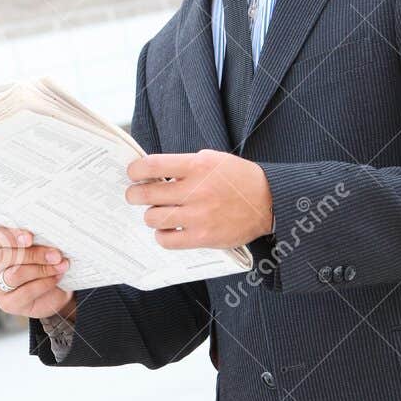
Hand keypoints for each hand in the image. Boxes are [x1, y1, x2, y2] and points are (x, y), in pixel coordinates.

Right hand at [0, 228, 73, 319]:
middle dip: (33, 255)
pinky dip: (45, 283)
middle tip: (56, 255)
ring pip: (15, 275)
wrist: (53, 290)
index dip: (13, 236)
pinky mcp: (7, 303)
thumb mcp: (41, 247)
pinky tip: (56, 278)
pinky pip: (26, 292)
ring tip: (60, 266)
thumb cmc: (43, 263)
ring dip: (42, 270)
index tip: (31, 238)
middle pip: (4, 257)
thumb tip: (49, 240)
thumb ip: (39, 241)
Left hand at [125, 151, 272, 248]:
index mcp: (198, 166)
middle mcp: (197, 190)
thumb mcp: (213, 159)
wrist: (268, 202)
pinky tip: (168, 230)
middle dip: (135, 195)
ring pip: (153, 218)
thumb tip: (152, 172)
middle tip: (135, 195)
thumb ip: (184, 164)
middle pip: (147, 194)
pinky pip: (167, 240)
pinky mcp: (204, 237)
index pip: (153, 166)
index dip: (135, 170)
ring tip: (158, 213)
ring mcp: (199, 216)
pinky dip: (162, 235)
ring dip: (151, 215)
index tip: (133, 173)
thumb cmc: (238, 179)